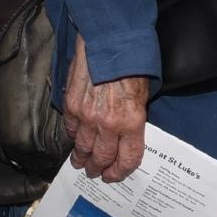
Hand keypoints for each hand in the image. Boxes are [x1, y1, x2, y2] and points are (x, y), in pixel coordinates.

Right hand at [62, 37, 151, 181]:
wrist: (108, 41)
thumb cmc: (132, 64)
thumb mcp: (145, 94)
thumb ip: (135, 117)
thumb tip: (128, 134)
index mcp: (132, 122)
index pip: (127, 159)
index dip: (120, 172)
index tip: (115, 175)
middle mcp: (108, 124)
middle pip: (102, 158)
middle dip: (99, 169)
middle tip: (96, 173)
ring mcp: (87, 116)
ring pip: (82, 148)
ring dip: (82, 158)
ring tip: (81, 163)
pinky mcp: (71, 106)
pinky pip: (71, 130)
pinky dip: (73, 137)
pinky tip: (75, 139)